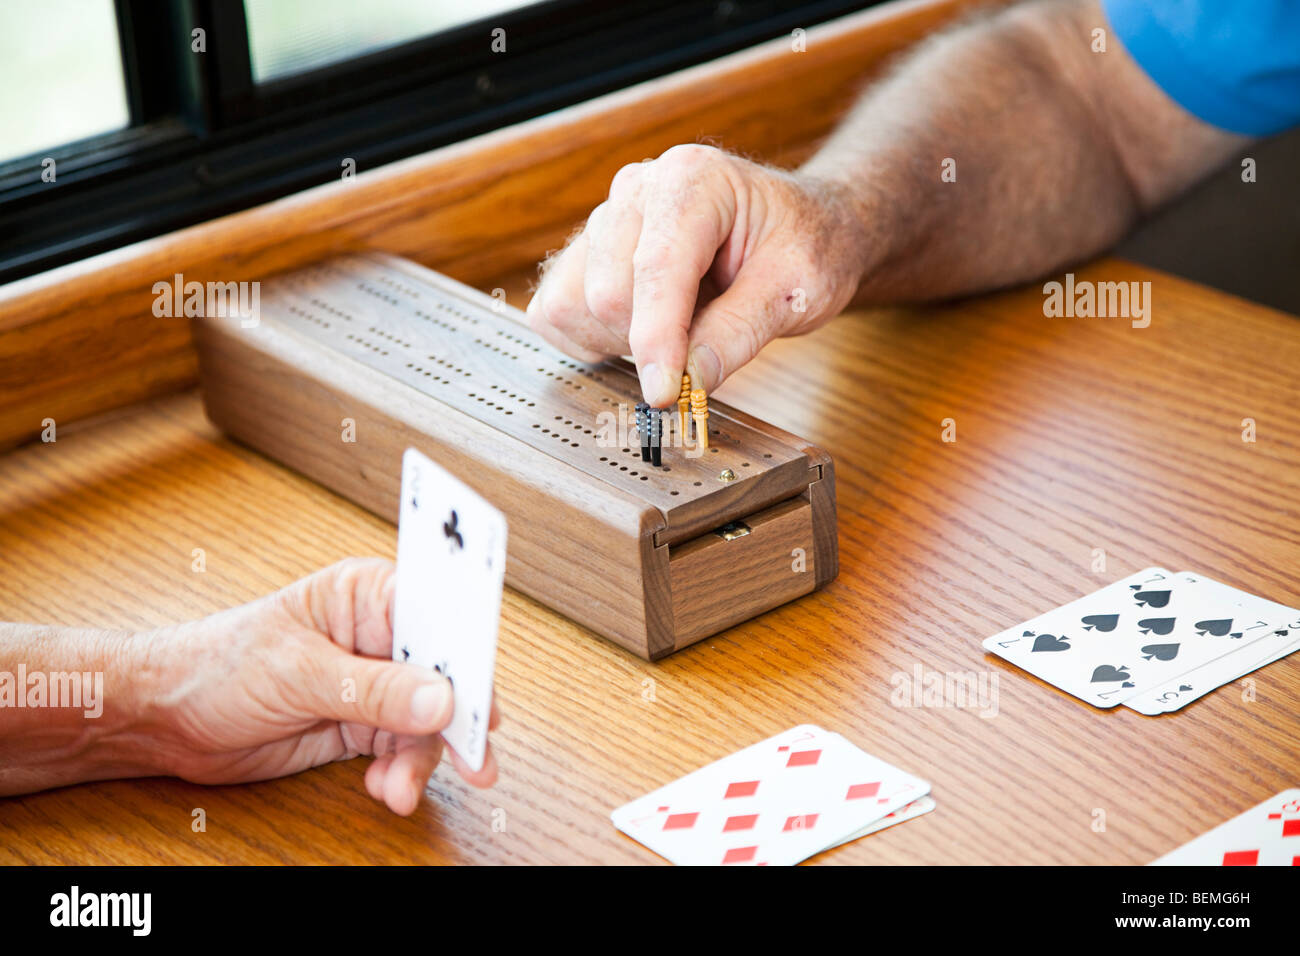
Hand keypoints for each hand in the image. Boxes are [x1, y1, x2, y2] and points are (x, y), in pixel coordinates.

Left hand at [132, 557, 499, 814]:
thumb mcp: (299, 672)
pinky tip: (384, 787)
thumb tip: (440, 698)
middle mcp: (381, 637)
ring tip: (401, 787)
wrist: (167, 718)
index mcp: (369, 596)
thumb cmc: (216, 664)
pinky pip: (403, 751)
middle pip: (445, 674)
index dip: (468, 651)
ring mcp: (374, 684)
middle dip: (458, 718)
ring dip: (422, 759)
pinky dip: (400, 774)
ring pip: (429, 722)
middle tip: (475, 757)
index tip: (483, 692)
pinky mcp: (362, 725)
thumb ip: (374, 688)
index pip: (438, 616)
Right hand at [526, 143, 870, 405]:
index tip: (666, 394)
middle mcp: (638, 190)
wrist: (800, 227)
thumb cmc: (802, 244)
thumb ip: (740, 331)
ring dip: (620, 341)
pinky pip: (555, 312)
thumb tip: (692, 380)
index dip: (657, 340)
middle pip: (607, 293)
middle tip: (704, 345)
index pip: (657, 268)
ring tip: (678, 328)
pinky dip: (591, 338)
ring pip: (574, 305)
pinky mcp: (585, 254)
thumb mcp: (797, 289)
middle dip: (649, 343)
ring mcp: (605, 220)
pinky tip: (641, 332)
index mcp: (693, 180)